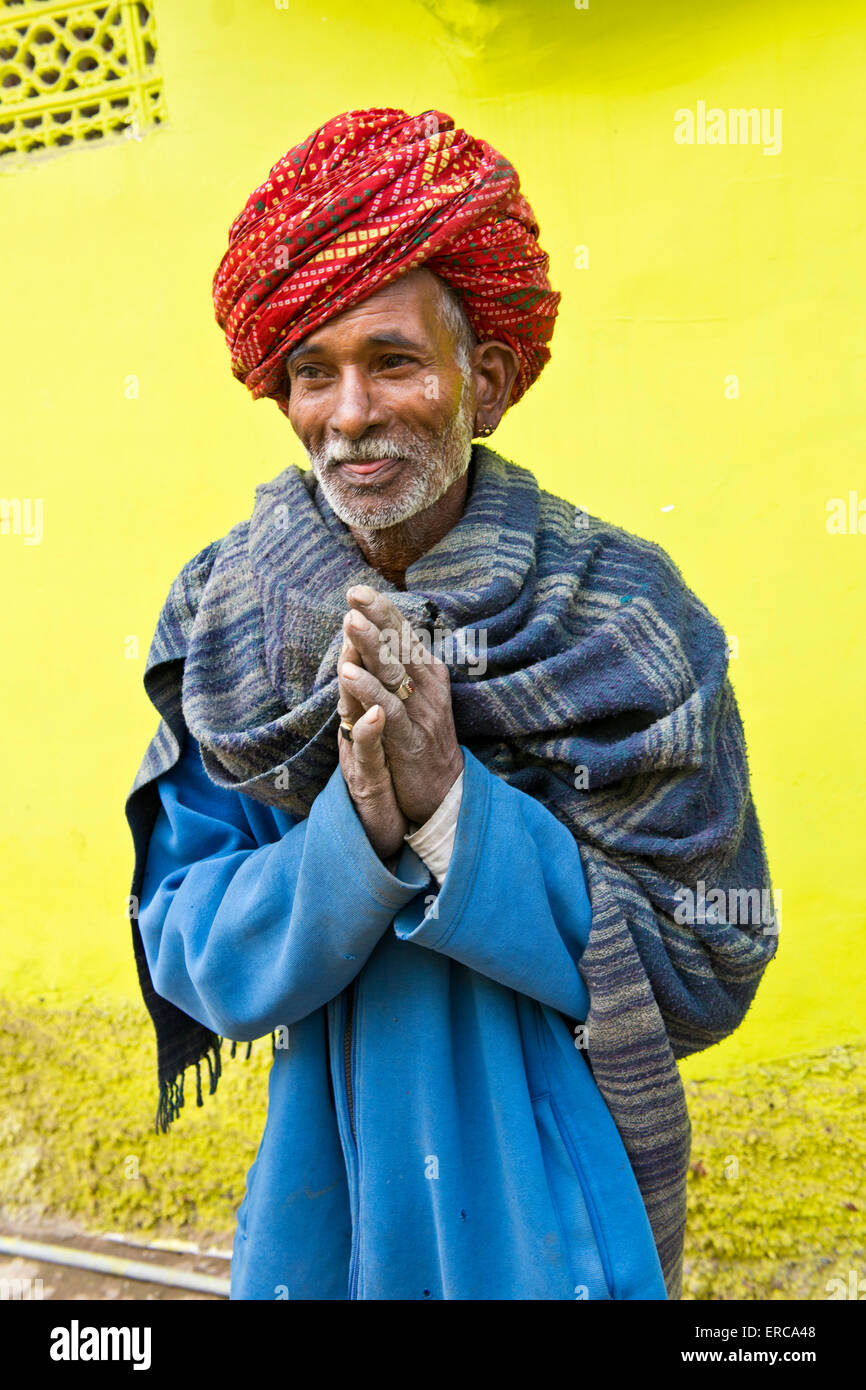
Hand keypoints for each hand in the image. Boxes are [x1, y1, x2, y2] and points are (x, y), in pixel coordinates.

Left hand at [340, 585, 464, 826]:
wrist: (445, 790)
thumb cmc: (425, 739)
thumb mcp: (419, 696)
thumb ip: (404, 667)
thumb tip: (384, 633)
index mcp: (429, 673)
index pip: (404, 634)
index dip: (382, 611)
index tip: (358, 590)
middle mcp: (428, 687)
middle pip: (401, 645)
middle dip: (377, 618)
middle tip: (354, 593)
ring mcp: (421, 712)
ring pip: (394, 671)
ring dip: (371, 646)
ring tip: (350, 623)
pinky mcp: (411, 739)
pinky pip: (389, 709)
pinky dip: (369, 690)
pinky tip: (348, 674)